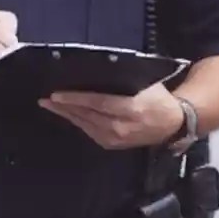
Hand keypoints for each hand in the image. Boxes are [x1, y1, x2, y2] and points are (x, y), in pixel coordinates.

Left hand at [39, 84, 183, 149]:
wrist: (174, 123)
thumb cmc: (158, 99)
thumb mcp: (145, 85)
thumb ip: (122, 81)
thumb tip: (96, 72)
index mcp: (130, 109)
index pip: (96, 103)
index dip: (75, 99)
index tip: (56, 94)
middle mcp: (121, 127)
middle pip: (86, 115)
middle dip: (63, 107)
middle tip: (44, 99)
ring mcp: (116, 139)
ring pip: (85, 124)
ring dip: (66, 115)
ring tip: (49, 105)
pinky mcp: (113, 145)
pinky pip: (89, 132)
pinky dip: (77, 122)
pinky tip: (67, 115)